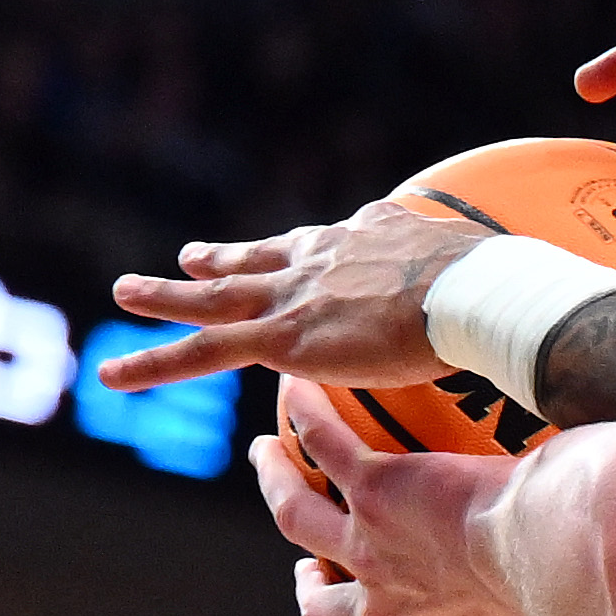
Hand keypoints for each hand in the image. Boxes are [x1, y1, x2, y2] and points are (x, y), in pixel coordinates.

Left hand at [100, 203, 485, 393]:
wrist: (477, 292)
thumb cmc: (498, 283)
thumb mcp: (480, 258)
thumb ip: (470, 265)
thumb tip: (500, 278)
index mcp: (369, 238)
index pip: (325, 246)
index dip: (302, 251)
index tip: (287, 251)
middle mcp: (323, 256)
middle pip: (263, 259)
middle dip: (226, 259)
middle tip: (192, 256)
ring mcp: (297, 295)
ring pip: (216, 298)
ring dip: (167, 296)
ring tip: (126, 293)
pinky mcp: (284, 337)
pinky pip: (204, 351)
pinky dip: (155, 362)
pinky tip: (114, 377)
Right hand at [255, 385, 558, 615]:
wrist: (587, 552)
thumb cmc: (613, 599)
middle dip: (318, 602)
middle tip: (314, 579)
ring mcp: (378, 553)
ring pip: (299, 523)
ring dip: (283, 491)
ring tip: (272, 460)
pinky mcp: (380, 493)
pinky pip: (327, 448)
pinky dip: (310, 419)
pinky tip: (303, 386)